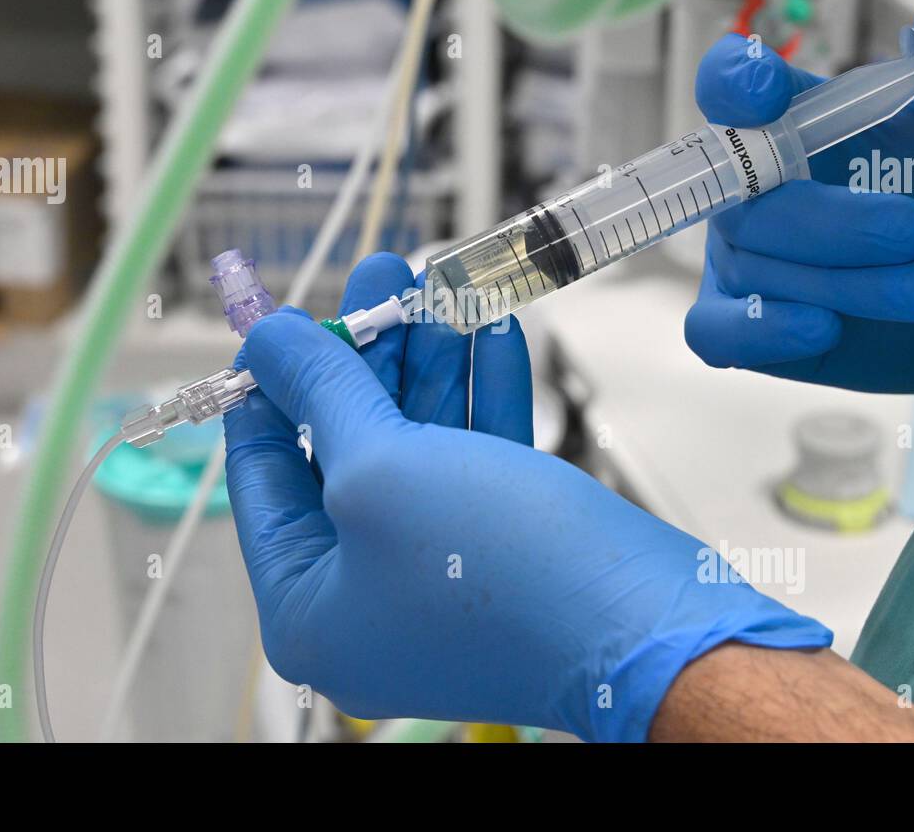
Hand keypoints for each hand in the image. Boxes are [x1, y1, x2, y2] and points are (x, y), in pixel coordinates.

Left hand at [224, 253, 829, 740]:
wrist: (648, 631)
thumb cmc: (505, 576)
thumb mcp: (380, 469)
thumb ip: (319, 393)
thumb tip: (271, 341)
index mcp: (311, 608)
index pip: (265, 477)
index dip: (272, 389)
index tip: (286, 326)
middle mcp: (368, 598)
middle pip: (347, 451)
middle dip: (367, 357)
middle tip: (379, 281)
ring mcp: (438, 574)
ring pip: (418, 447)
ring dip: (430, 362)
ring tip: (433, 286)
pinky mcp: (503, 551)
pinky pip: (474, 460)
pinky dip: (481, 395)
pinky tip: (489, 332)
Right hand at [684, 0, 913, 392]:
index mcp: (792, 121)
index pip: (727, 88)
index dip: (732, 85)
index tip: (768, 91)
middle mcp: (752, 189)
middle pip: (747, 200)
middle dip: (833, 221)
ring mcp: (746, 260)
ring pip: (755, 269)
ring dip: (844, 282)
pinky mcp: (751, 330)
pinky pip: (715, 332)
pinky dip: (763, 330)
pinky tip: (825, 328)